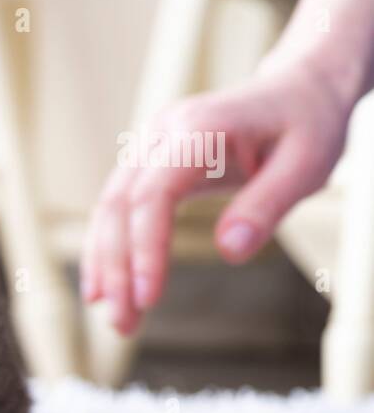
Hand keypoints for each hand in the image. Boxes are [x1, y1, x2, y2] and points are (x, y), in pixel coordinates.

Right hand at [81, 59, 351, 334]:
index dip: (145, 249)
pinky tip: (106, 284)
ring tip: (112, 314)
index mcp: (198, 130)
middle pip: (120, 206)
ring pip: (108, 208)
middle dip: (117, 269)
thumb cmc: (307, 125)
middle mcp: (160, 133)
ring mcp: (147, 144)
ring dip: (105, 264)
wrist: (298, 88)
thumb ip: (266, 206)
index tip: (148, 298)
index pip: (153, 195)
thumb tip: (229, 253)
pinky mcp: (146, 161)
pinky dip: (108, 247)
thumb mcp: (307, 165)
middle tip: (123, 324)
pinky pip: (116, 206)